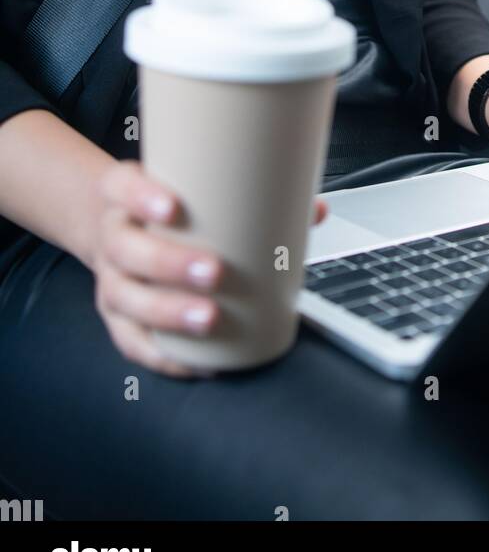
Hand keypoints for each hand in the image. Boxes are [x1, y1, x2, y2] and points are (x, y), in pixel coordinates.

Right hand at [90, 160, 327, 378]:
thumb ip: (252, 195)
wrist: (123, 228)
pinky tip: (198, 364)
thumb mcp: (194, 189)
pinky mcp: (117, 319)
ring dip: (169, 312)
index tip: (173, 207)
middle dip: (169, 263)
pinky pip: (134, 342)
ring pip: (127, 298)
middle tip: (214, 271)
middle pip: (126, 249)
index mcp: (124, 195)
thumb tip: (313, 210)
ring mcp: (111, 280)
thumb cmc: (171, 208)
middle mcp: (113, 236)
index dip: (142, 196)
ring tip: (209, 318)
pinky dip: (165, 356)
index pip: (121, 187)